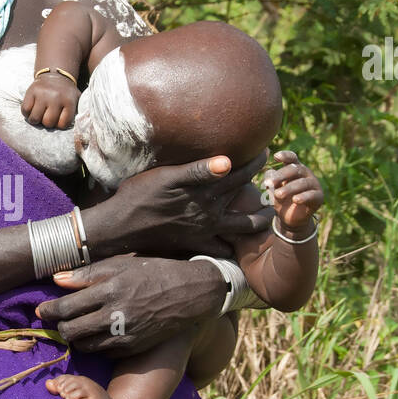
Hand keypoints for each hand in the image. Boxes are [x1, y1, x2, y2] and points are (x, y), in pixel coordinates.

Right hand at [21, 73, 79, 128]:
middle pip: (48, 122)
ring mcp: (42, 94)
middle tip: (47, 117)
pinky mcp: (31, 91)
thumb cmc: (66, 92)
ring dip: (35, 120)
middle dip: (47, 123)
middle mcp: (55, 97)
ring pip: (34, 118)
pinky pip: (25, 110)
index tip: (59, 119)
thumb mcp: (77, 99)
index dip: (59, 124)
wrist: (55, 74)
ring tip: (38, 115)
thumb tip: (83, 127)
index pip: (62, 124)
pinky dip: (27, 113)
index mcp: (69, 101)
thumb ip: (80, 111)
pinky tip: (32, 109)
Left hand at [35, 254, 227, 355]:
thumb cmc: (153, 272)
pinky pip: (104, 352)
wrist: (191, 293)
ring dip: (75, 338)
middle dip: (59, 327)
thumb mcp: (121, 264)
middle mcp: (116, 315)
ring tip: (75, 327)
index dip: (49, 311)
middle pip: (72, 331)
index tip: (42, 310)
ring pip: (86, 345)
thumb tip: (56, 280)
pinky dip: (95, 345)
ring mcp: (126, 334)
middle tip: (56, 321)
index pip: (67, 307)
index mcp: (110, 290)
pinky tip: (97, 334)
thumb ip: (86, 274)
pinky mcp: (135, 347)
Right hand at [85, 151, 271, 259]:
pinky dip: (232, 245)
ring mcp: (203, 230)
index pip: (238, 174)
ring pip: (240, 227)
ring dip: (257, 220)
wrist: (121, 226)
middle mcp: (209, 213)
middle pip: (244, 199)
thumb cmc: (139, 195)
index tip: (268, 150)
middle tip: (276, 182)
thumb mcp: (166, 177)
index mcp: (204, 192)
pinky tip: (237, 241)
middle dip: (263, 190)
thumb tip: (229, 162)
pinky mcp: (194, 242)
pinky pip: (220, 247)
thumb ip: (198, 170)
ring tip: (269, 216)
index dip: (255, 162)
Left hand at [265, 149, 322, 231]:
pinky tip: (295, 200)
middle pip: (296, 169)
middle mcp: (306, 174)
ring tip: (277, 195)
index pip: (292, 159)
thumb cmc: (281, 199)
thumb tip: (268, 171)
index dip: (285, 156)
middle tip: (269, 183)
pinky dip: (303, 197)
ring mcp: (314, 184)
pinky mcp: (319, 197)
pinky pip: (312, 195)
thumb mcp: (273, 189)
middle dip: (281, 175)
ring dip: (289, 188)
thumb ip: (271, 180)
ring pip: (302, 183)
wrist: (290, 218)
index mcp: (295, 169)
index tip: (276, 157)